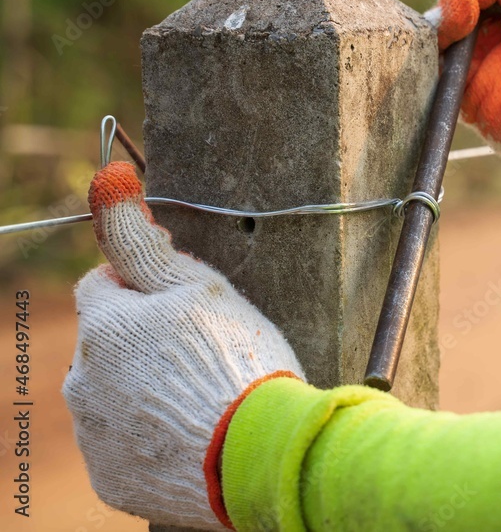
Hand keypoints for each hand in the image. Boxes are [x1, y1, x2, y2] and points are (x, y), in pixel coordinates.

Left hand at [62, 162, 303, 529]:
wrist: (257, 455)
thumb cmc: (237, 362)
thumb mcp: (200, 289)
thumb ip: (144, 242)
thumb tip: (109, 182)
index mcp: (104, 325)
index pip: (103, 285)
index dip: (144, 286)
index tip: (183, 302)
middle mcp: (83, 380)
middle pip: (107, 343)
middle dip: (143, 340)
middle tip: (203, 352)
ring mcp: (95, 434)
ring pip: (113, 393)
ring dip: (145, 387)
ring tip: (204, 397)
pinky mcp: (112, 477)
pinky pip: (125, 443)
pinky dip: (151, 435)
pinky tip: (192, 434)